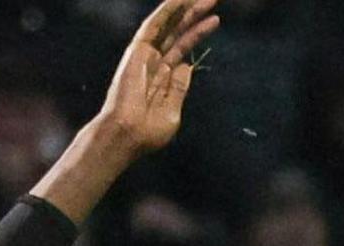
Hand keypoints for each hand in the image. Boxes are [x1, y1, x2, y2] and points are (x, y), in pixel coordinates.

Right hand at [89, 0, 218, 157]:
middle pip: (177, 31)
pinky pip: (153, 26)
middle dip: (194, 14)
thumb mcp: (172, 112)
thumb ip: (179, 88)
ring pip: (167, 25)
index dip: (198, 32)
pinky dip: (166, 11)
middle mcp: (154, 63)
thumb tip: (186, 65)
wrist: (127, 135)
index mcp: (163, 77)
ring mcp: (146, 56)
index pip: (183, 47)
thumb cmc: (147, 133)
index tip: (215, 19)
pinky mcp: (137, 51)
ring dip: (184, 8)